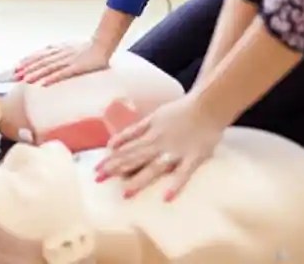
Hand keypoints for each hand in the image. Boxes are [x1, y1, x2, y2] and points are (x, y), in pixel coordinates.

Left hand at [14, 39, 113, 85]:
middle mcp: (60, 54)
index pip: (40, 54)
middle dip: (27, 69)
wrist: (102, 44)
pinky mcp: (77, 68)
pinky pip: (62, 74)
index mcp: (58, 48)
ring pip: (48, 68)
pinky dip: (52, 78)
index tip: (17, 66)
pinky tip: (43, 84)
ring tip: (25, 80)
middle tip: (15, 76)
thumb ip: (58, 49)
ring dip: (36, 74)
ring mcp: (68, 60)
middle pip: (41, 62)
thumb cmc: (86, 46)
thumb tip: (47, 51)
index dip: (28, 60)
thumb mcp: (68, 45)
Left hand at [95, 95, 224, 200]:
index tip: (95, 170)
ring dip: (139, 179)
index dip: (110, 159)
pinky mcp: (194, 157)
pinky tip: (167, 197)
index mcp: (149, 134)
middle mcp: (158, 144)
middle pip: (134, 158)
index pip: (126, 149)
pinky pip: (184, 173)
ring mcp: (176, 151)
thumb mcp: (152, 117)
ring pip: (154, 167)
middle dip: (115, 169)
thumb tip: (112, 143)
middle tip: (98, 180)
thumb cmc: (180, 112)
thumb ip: (133, 131)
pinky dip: (175, 184)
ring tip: (125, 193)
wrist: (208, 105)